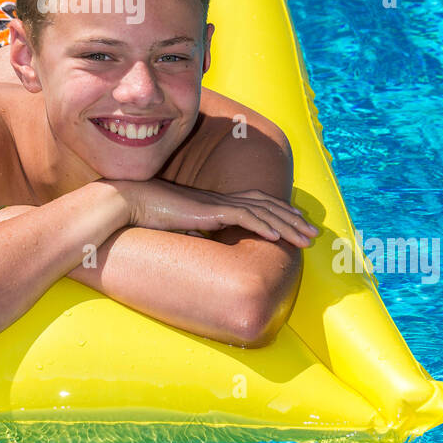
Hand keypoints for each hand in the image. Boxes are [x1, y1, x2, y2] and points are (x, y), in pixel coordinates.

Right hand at [114, 178, 318, 245]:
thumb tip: (199, 242)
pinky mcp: (209, 210)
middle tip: (313, 233)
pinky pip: (242, 216)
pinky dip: (262, 225)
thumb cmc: (148, 216)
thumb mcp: (177, 228)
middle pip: (267, 205)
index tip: (296, 223)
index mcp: (215, 203)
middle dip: (293, 219)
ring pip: (261, 211)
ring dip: (286, 225)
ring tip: (305, 238)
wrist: (129, 203)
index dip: (278, 212)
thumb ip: (192, 233)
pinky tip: (276, 236)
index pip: (256, 204)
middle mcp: (220, 200)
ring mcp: (216, 203)